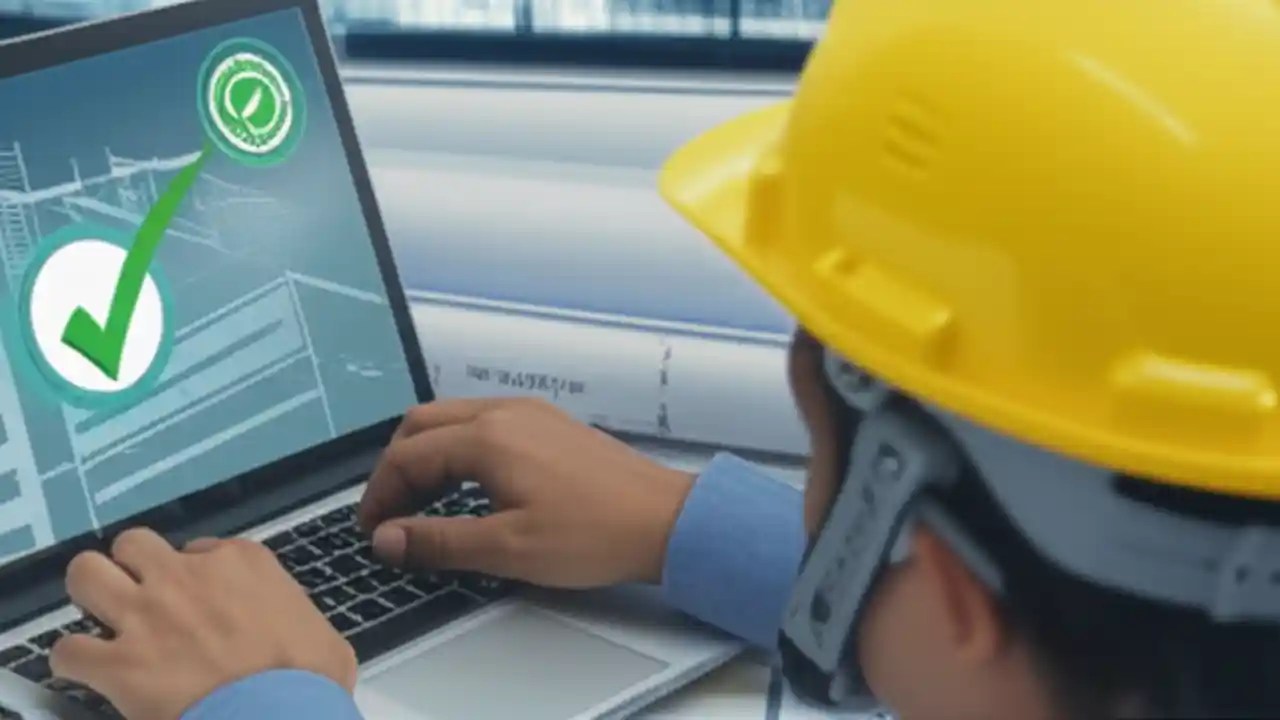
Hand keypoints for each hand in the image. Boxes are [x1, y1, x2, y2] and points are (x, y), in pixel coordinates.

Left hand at [50, 529, 356, 719]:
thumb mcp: (320, 632)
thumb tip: (289, 633)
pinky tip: (88, 672)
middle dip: (131, 568)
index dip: (193, 578)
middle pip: (133, 545)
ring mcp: (145, 615)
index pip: (199, 550)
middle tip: (141, 599)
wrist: (279, 717)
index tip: (199, 605)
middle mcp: (185, 576)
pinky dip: (73, 660)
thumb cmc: (312, 679)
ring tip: (100, 620)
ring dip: (89, 595)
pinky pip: (67, 649)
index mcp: (241, 562)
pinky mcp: (117, 662)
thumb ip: (290, 614)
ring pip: (85, 574)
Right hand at [359, 397, 694, 587]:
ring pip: (453, 420)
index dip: (379, 495)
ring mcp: (531, 414)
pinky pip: (484, 424)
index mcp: (489, 437)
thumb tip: (386, 539)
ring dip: (426, 455)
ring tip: (420, 506)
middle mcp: (506, 413)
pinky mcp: (551, 425)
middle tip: (388, 515)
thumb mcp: (508, 549)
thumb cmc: (595, 535)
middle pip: (422, 425)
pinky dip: (458, 449)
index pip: (407, 456)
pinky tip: (465, 488)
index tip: (371, 531)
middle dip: (395, 468)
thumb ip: (438, 541)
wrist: (665, 521)